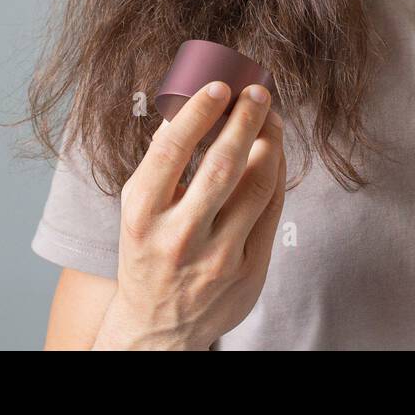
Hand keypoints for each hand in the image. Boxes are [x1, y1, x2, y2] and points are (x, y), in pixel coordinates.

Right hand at [94, 80, 286, 349]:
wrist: (158, 328)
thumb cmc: (148, 254)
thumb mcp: (138, 212)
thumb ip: (160, 166)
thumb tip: (185, 109)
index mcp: (141, 216)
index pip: (172, 152)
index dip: (199, 113)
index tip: (219, 86)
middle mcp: (178, 237)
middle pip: (223, 165)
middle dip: (246, 120)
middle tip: (259, 91)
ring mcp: (217, 258)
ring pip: (257, 185)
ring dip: (270, 142)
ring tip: (271, 118)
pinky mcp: (249, 271)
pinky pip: (271, 210)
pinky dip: (276, 175)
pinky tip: (275, 153)